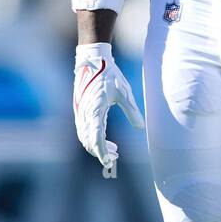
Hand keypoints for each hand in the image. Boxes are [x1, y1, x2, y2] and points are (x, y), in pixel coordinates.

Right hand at [73, 43, 143, 164]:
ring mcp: (80, 111)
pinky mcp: (80, 109)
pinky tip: (104, 138)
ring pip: (84, 137)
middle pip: (88, 141)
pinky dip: (92, 137)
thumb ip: (132, 111)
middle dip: (100, 152)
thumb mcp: (124, 92)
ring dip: (96, 146)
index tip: (109, 161)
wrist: (92, 60)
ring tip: (113, 149)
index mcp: (95, 110)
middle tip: (115, 156)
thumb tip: (140, 127)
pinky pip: (83, 129)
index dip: (101, 152)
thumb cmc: (109, 75)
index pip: (96, 138)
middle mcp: (85, 113)